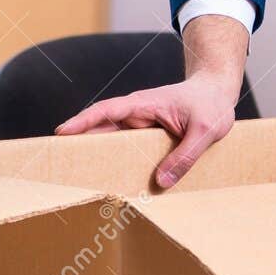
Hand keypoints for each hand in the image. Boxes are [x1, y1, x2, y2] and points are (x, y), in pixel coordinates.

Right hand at [54, 13, 249, 187]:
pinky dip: (116, 161)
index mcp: (145, 104)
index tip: (62, 132)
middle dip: (80, 142)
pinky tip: (110, 180)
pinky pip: (127, 149)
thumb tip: (160, 182)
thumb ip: (184, 156)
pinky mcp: (146, 136)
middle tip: (57, 163)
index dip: (84, 121)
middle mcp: (137, 114)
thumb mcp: (204, 131)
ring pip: (112, 141)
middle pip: (102, 128)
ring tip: (76, 177)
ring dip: (97, 155)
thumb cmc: (211, 104)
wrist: (217, 92)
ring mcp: (140, 125)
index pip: (108, 111)